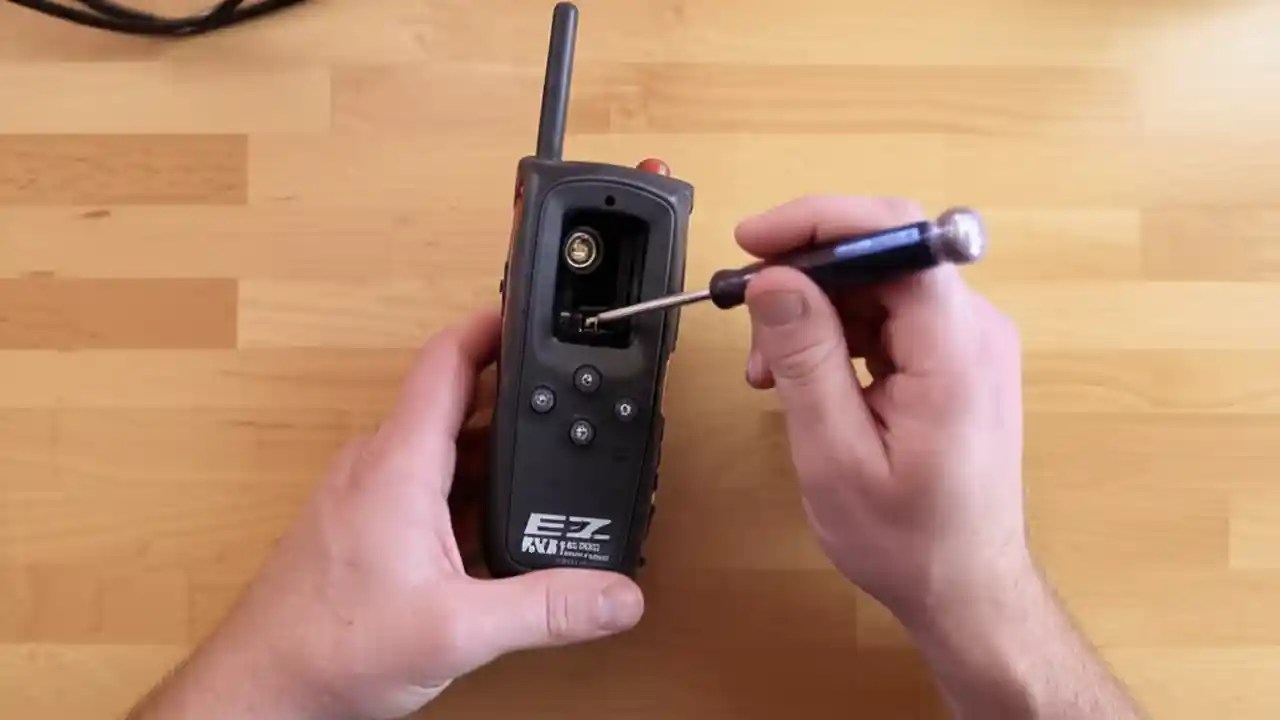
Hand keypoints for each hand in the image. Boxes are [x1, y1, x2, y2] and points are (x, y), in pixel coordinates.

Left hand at [133, 311, 643, 719]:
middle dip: (516, 406)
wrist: (265, 687)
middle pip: (458, 405)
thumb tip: (616, 594)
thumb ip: (547, 609)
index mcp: (400, 464)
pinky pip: (427, 483)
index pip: (447, 361)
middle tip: (570, 414)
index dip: (492, 327)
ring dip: (494, 459)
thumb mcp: (459, 629)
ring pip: (444, 449)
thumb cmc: (329, 648)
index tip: (533, 311)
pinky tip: (497, 533)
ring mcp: (367, 492)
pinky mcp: (364, 521)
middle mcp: (379, 465)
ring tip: (548, 481)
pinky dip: (468, 492)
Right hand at [737, 196, 1027, 627]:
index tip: (753, 242)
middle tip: (750, 329)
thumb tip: (772, 278)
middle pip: (882, 251)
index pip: (897, 235)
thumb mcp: (836, 455)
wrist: (966, 588)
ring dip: (814, 310)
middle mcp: (975, 328)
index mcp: (956, 349)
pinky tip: (804, 376)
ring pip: (878, 280)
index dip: (820, 221)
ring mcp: (969, 340)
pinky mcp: (956, 356)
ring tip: (771, 373)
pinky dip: (838, 332)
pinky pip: (889, 313)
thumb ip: (806, 360)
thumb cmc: (907, 540)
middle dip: (804, 275)